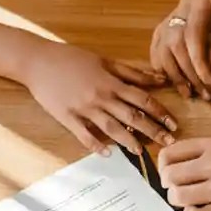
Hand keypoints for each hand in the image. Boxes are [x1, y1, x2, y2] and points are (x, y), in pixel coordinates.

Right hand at [22, 43, 177, 155]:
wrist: (37, 60)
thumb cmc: (71, 57)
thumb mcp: (103, 60)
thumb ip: (131, 72)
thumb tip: (158, 78)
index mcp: (110, 82)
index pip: (143, 99)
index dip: (160, 112)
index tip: (173, 123)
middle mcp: (100, 96)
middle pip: (132, 116)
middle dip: (153, 130)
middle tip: (168, 142)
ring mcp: (84, 108)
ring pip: (111, 128)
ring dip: (129, 140)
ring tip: (141, 151)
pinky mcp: (67, 117)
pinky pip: (84, 135)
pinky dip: (96, 145)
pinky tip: (108, 153)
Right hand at [151, 0, 210, 100]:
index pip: (192, 33)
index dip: (197, 61)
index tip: (209, 82)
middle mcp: (184, 3)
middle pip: (173, 41)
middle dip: (186, 70)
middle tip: (202, 92)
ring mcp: (175, 11)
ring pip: (162, 44)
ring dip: (171, 71)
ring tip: (187, 91)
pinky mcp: (172, 21)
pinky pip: (158, 42)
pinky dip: (160, 61)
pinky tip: (169, 78)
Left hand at [157, 138, 210, 210]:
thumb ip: (206, 150)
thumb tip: (179, 161)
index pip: (170, 154)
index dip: (163, 166)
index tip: (168, 173)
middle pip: (169, 177)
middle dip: (168, 185)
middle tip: (176, 190)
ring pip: (178, 197)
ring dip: (177, 202)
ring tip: (187, 203)